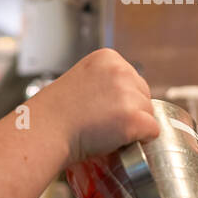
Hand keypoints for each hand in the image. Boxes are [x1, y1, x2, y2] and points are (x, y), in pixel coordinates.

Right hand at [30, 49, 160, 164]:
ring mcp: (128, 95)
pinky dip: (141, 140)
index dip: (120, 98)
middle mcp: (121, 71)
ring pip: (149, 113)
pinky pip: (153, 131)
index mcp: (108, 58)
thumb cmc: (55, 113)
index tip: (101, 107)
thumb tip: (127, 98)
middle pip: (144, 94)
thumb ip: (105, 82)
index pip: (132, 79)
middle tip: (103, 122)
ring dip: (133, 125)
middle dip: (130, 110)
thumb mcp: (81, 80)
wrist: (44, 132)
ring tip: (105, 131)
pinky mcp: (134, 119)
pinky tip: (117, 140)